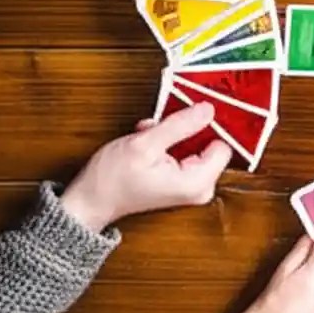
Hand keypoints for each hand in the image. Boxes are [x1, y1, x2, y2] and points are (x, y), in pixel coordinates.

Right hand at [60, 103, 232, 231]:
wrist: (89, 202)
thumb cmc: (111, 181)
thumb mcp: (144, 145)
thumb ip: (179, 126)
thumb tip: (207, 110)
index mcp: (197, 183)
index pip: (223, 145)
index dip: (205, 128)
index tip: (187, 116)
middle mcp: (199, 188)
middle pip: (206, 144)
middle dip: (182, 131)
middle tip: (158, 128)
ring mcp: (189, 185)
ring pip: (191, 145)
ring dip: (169, 135)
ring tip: (146, 136)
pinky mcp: (178, 181)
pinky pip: (181, 153)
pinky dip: (164, 144)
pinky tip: (144, 142)